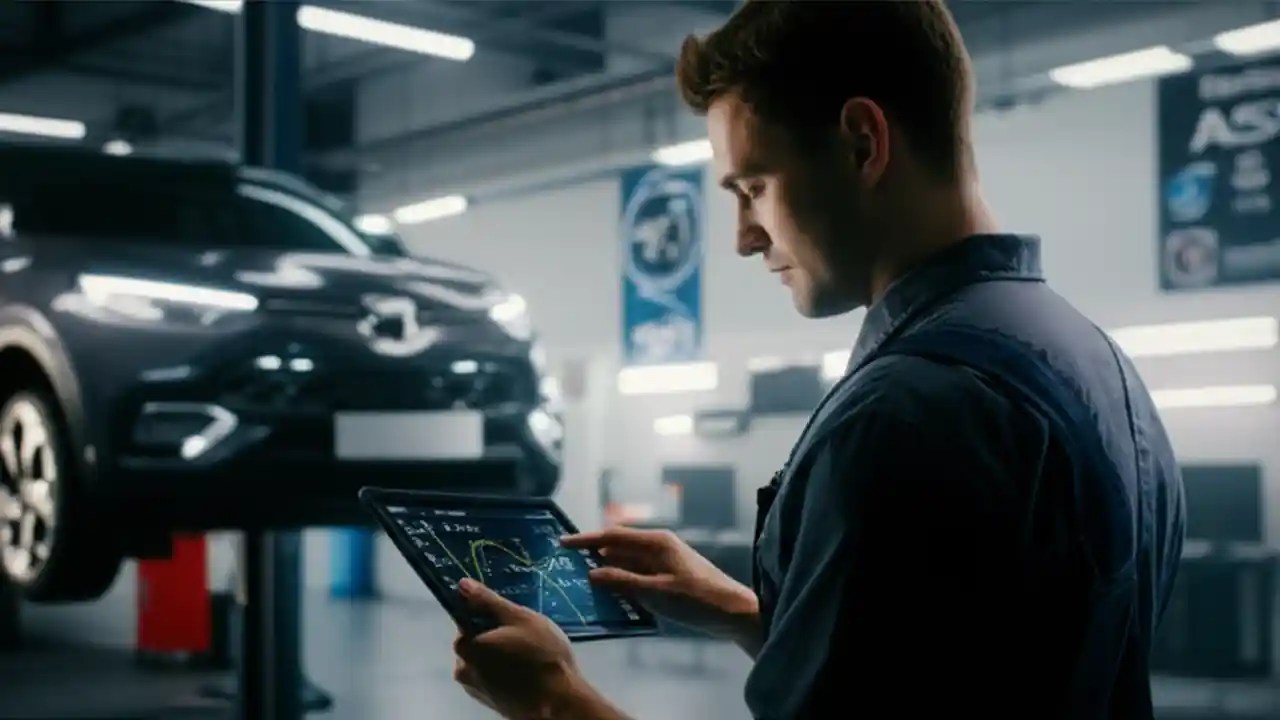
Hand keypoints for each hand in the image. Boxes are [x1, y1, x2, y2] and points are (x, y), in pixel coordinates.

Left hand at [452, 578, 620, 719]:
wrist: (558, 703)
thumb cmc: (541, 655)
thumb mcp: (519, 618)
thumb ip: (488, 601)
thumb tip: (462, 584)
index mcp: (466, 646)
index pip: (466, 620)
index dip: (488, 614)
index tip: (509, 616)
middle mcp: (464, 669)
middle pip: (475, 642)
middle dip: (495, 635)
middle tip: (524, 634)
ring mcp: (476, 689)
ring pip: (485, 660)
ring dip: (500, 654)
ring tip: (528, 652)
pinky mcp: (490, 702)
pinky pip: (493, 677)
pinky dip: (504, 671)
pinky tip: (526, 669)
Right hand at [560, 527, 759, 646]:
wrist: (733, 612)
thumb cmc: (697, 599)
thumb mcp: (656, 592)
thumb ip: (623, 582)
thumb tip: (592, 573)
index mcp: (656, 542)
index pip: (612, 536)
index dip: (585, 539)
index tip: (562, 543)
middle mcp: (658, 547)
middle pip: (618, 548)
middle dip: (593, 556)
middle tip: (566, 567)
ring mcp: (663, 562)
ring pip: (627, 563)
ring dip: (607, 572)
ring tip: (580, 583)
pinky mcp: (668, 577)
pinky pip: (637, 576)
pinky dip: (622, 583)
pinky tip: (609, 596)